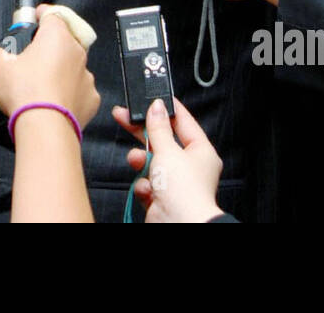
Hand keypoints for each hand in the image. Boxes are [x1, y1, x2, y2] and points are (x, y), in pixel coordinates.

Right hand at [0, 3, 99, 125]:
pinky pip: (80, 90)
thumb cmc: (24, 90)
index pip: (53, 15)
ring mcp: (86, 76)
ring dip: (61, 71)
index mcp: (56, 37)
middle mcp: (76, 52)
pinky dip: (70, 94)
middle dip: (50, 47)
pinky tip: (56, 102)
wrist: (45, 126)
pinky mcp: (91, 98)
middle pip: (65, 42)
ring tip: (43, 85)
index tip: (36, 18)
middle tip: (32, 58)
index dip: (43, 15)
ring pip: (73, 67)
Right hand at [114, 98, 223, 222]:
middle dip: (143, 133)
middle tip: (123, 116)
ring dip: (141, 162)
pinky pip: (147, 183)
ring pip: (152, 163)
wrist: (179, 226)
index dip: (166, 109)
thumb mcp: (168, 151)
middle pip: (163, 141)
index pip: (182, 122)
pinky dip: (144, 186)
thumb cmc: (183, 190)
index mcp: (200, 151)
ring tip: (137, 162)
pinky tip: (148, 190)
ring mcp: (176, 183)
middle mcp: (190, 166)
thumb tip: (156, 106)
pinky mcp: (162, 198)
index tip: (149, 97)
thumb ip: (158, 128)